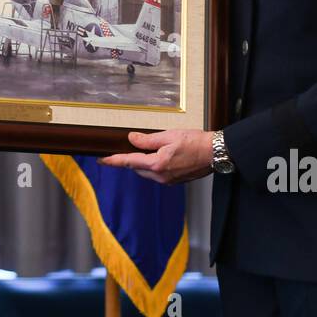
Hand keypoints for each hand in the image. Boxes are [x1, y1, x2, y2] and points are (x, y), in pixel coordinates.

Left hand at [98, 129, 214, 184]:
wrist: (215, 153)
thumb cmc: (195, 142)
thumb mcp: (169, 136)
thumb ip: (147, 140)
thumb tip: (132, 139)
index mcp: (157, 164)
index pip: (129, 162)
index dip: (114, 161)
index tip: (101, 160)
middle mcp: (161, 176)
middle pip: (137, 168)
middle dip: (131, 159)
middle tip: (128, 147)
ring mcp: (168, 180)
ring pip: (147, 172)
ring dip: (144, 162)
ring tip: (150, 149)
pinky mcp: (175, 181)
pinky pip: (157, 174)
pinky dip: (154, 166)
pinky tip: (161, 156)